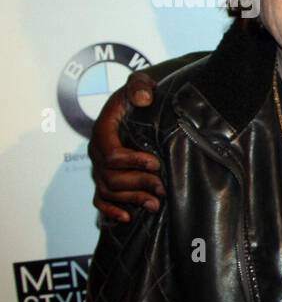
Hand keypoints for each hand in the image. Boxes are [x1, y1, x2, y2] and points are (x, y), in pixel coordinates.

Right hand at [90, 71, 162, 223]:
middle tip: (163, 188)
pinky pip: (100, 200)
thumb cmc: (141, 94)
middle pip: (112, 177)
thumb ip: (140, 87)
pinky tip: (127, 218)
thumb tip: (143, 99)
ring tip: (156, 204)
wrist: (140, 104)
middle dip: (138, 184)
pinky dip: (111, 211)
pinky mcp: (105, 178)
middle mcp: (98, 152)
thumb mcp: (141, 84)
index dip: (133, 162)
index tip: (155, 164)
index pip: (112, 154)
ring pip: (108, 191)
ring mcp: (100, 168)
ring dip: (132, 200)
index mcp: (104, 131)